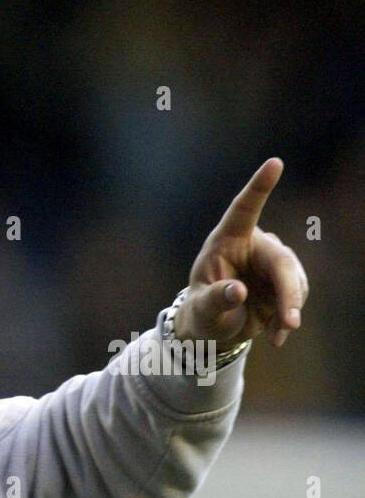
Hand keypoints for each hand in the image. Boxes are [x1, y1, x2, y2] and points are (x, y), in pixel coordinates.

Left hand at [174, 158, 308, 350]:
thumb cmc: (201, 313)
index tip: (275, 163)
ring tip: (276, 334)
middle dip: (289, 292)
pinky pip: (297, 295)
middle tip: (289, 320)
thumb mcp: (201, 311)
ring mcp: (273, 262)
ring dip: (290, 309)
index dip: (259, 187)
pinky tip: (278, 334)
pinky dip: (289, 317)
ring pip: (295, 279)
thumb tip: (237, 291)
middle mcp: (254, 245)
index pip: (244, 210)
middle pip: (282, 261)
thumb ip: (215, 300)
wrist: (216, 328)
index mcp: (227, 240)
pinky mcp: (286, 280)